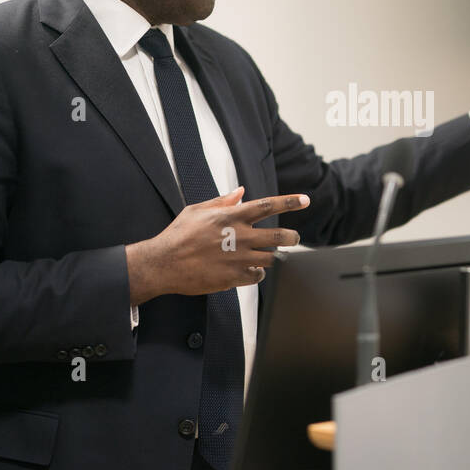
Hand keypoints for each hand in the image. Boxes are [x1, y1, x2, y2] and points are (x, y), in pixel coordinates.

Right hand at [125, 188, 309, 303]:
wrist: (163, 264)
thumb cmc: (177, 234)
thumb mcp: (197, 210)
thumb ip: (222, 201)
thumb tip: (241, 192)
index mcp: (231, 216)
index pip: (268, 206)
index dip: (289, 202)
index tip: (305, 200)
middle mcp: (239, 237)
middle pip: (280, 237)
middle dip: (292, 236)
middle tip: (294, 237)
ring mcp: (239, 259)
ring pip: (272, 259)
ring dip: (273, 256)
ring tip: (266, 255)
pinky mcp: (234, 278)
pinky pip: (258, 276)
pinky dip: (258, 273)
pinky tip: (251, 270)